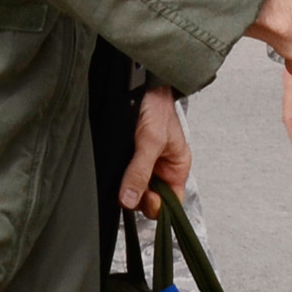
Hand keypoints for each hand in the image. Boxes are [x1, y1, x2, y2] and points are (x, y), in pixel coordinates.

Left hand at [118, 88, 190, 215]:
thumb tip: (129, 200)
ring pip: (135, 187)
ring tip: (122, 173)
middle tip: (127, 187)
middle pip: (150, 198)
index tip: (144, 199)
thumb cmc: (158, 108)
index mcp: (176, 169)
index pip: (171, 203)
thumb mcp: (150, 141)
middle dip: (139, 196)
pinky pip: (125, 174)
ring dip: (126, 186)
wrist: (144, 84)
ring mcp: (145, 164)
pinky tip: (115, 169)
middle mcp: (161, 169)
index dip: (158, 207)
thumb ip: (140, 171)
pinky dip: (119, 175)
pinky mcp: (130, 157)